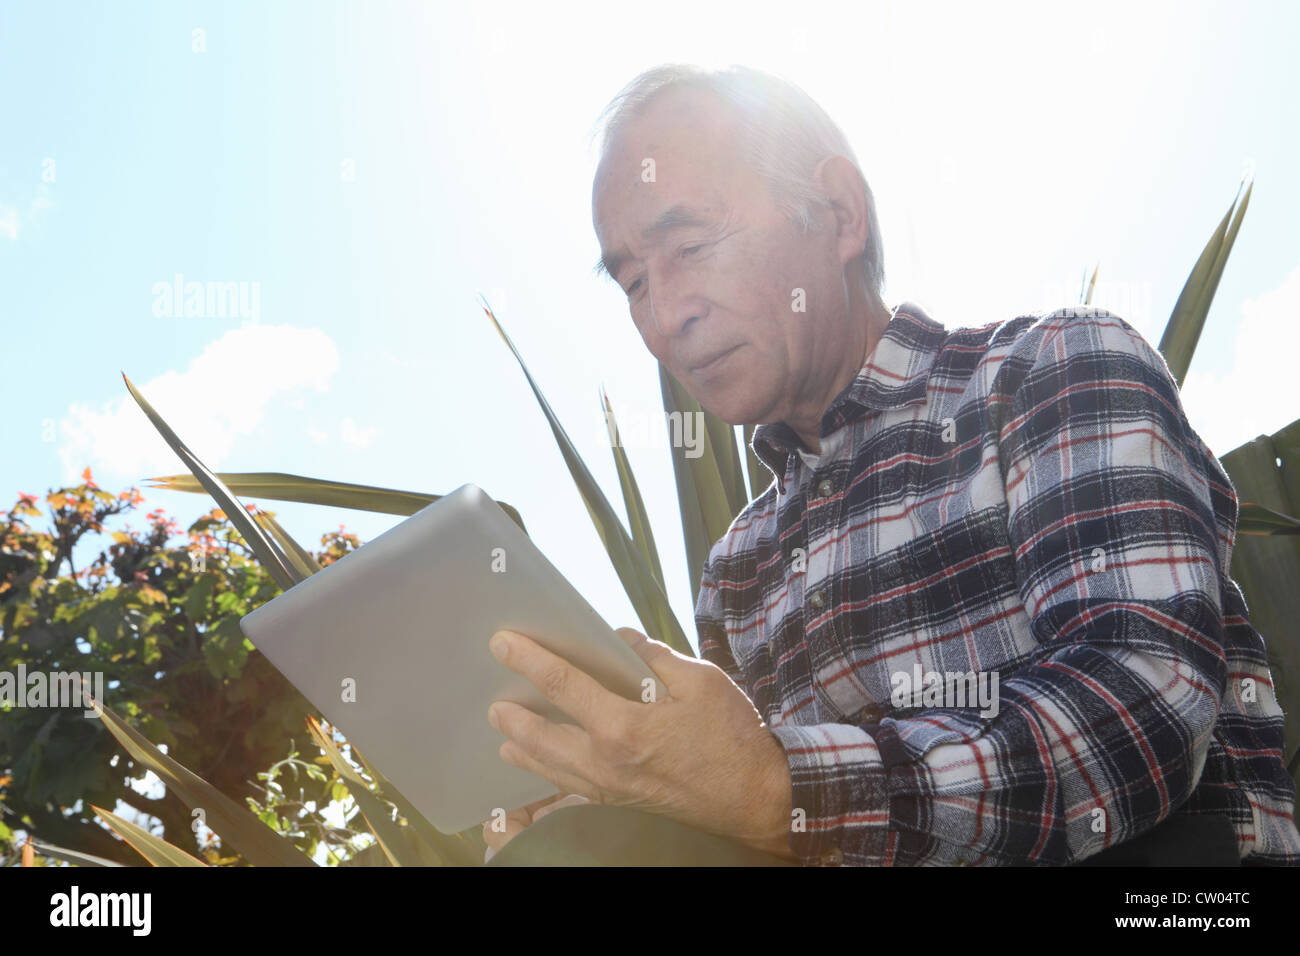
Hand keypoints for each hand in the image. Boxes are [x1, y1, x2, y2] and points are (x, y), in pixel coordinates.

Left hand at [486, 627, 795, 858]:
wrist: (759, 800)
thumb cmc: (734, 739)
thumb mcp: (701, 681)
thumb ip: (654, 657)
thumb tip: (621, 640)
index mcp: (624, 726)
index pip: (562, 684)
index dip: (529, 659)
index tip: (503, 643)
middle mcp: (607, 763)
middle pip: (542, 738)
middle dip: (513, 718)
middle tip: (493, 703)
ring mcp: (611, 791)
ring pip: (553, 770)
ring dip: (524, 752)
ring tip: (504, 739)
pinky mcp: (623, 806)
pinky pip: (573, 793)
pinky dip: (551, 779)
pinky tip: (544, 773)